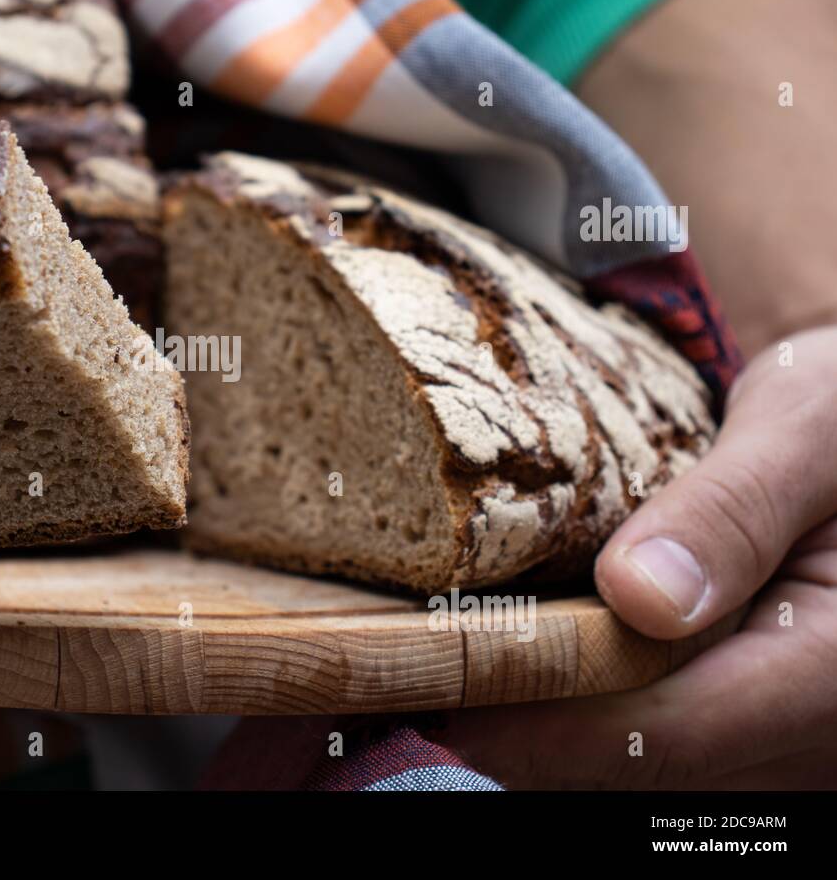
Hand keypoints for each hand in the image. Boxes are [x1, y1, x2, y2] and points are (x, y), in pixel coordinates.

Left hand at [436, 326, 836, 786]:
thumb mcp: (807, 425)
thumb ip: (733, 508)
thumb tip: (638, 597)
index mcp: (832, 667)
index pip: (666, 728)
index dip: (539, 721)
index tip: (430, 695)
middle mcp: (812, 732)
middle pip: (637, 762)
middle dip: (516, 727)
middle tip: (397, 679)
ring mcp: (780, 738)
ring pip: (634, 766)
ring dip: (533, 725)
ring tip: (430, 670)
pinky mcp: (749, 727)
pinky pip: (649, 742)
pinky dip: (567, 710)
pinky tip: (501, 666)